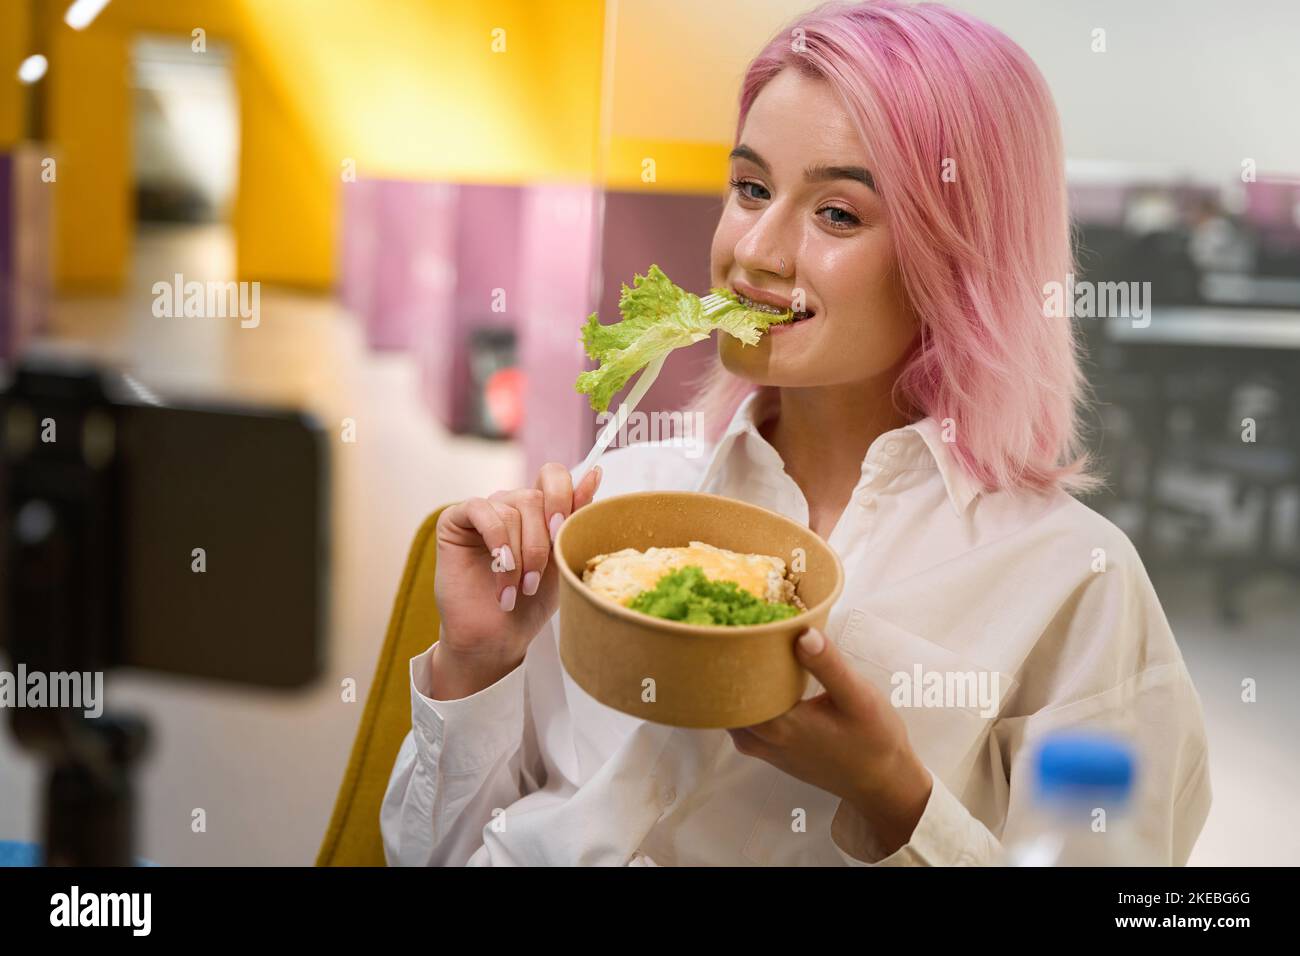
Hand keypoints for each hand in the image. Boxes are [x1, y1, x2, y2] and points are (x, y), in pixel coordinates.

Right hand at [432, 462, 601, 692]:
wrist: (498, 636)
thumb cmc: (531, 602)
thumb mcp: (561, 558)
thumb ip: (573, 516)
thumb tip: (595, 473)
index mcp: (538, 511)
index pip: (553, 476)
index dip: (563, 495)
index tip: (561, 530)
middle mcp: (510, 505)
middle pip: (534, 497)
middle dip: (540, 543)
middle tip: (536, 580)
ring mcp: (483, 511)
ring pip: (511, 509)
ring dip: (519, 554)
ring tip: (518, 588)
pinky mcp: (455, 520)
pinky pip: (481, 509)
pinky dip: (496, 542)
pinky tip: (499, 569)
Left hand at [727, 627, 932, 857]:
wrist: (881, 782)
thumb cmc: (873, 740)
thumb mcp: (857, 697)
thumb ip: (828, 665)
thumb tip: (802, 633)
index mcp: (779, 724)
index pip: (735, 686)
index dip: (730, 655)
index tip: (733, 626)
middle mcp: (763, 739)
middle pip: (727, 699)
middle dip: (728, 666)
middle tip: (735, 631)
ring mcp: (764, 748)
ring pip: (731, 713)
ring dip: (734, 686)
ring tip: (743, 652)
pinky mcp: (770, 751)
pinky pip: (743, 722)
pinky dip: (743, 701)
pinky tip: (758, 681)